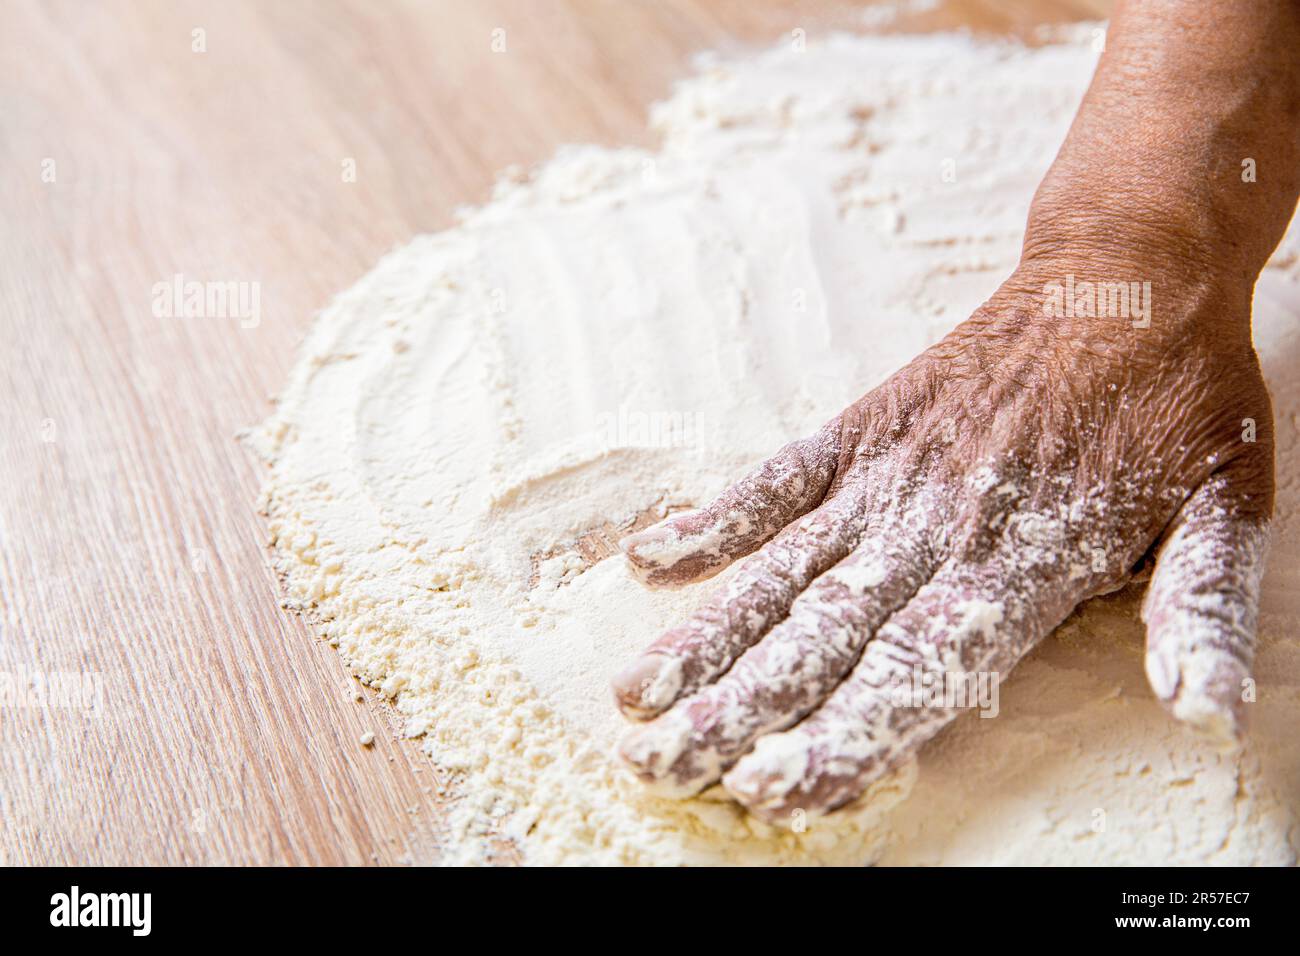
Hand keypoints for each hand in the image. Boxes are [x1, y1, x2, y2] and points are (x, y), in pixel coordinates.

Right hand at [610, 262, 1272, 822]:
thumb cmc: (1178, 400)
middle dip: (740, 708)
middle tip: (662, 763)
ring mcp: (888, 477)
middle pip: (825, 637)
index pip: (919, 669)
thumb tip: (1206, 711)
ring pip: (784, 572)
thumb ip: (1201, 611)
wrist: (1129, 270)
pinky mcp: (863, 429)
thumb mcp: (1225, 506)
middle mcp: (937, 529)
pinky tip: (649, 559)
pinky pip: (777, 480)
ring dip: (708, 636)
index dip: (843, 731)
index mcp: (1024, 564)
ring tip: (637, 695)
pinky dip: (713, 518)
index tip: (773, 782)